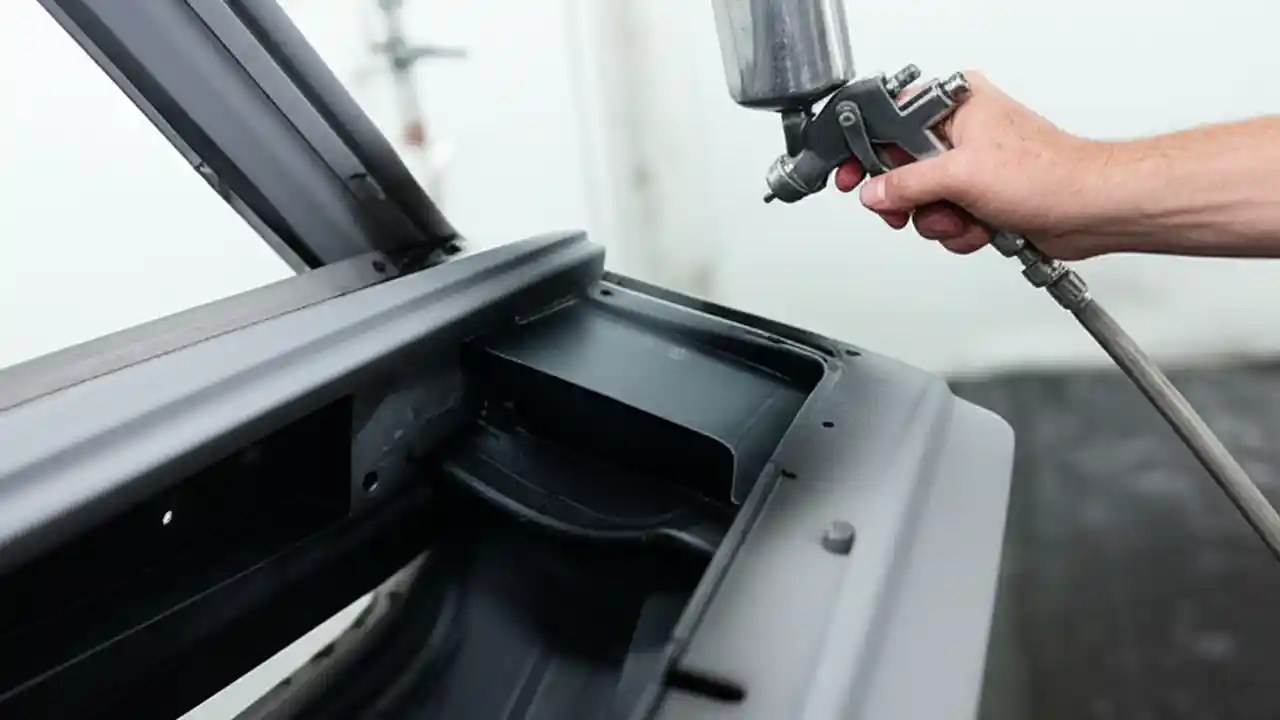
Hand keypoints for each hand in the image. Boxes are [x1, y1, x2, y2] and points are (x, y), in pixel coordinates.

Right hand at [834, 73, 1110, 259]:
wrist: (1088, 210)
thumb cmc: (1047, 174)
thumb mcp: (960, 174)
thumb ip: (905, 184)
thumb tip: (875, 192)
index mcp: (954, 104)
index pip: (887, 120)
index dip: (863, 150)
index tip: (849, 175)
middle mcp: (960, 131)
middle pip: (898, 168)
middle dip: (911, 198)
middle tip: (914, 207)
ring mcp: (968, 166)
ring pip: (920, 200)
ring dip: (939, 219)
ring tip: (965, 217)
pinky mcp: (978, 197)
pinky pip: (943, 218)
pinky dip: (958, 230)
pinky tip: (980, 226)